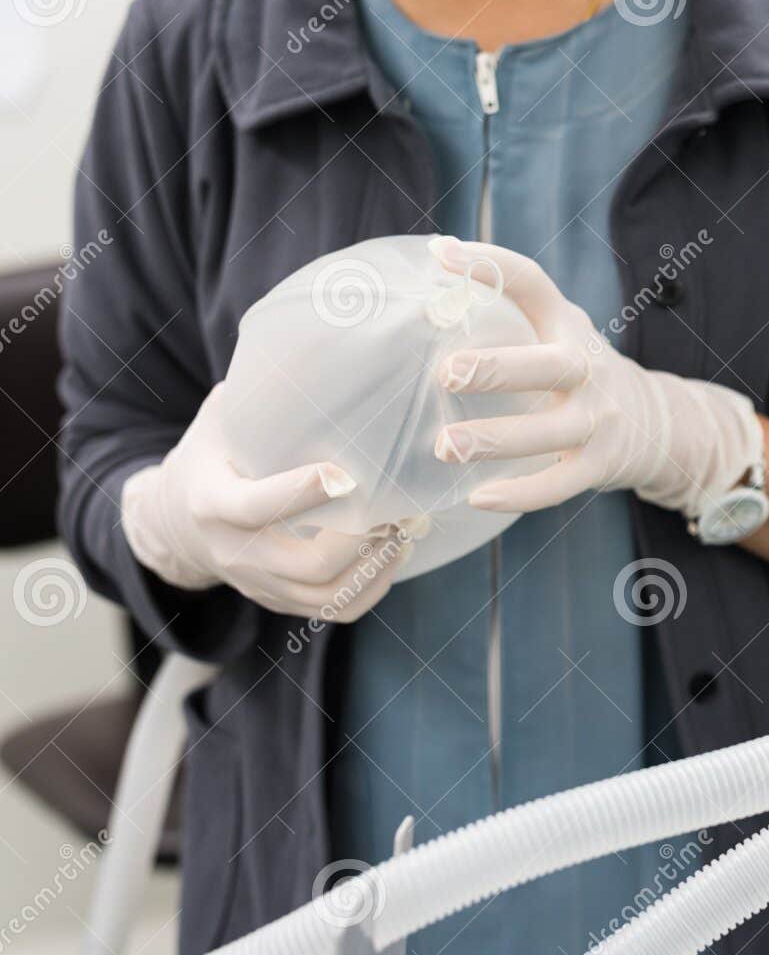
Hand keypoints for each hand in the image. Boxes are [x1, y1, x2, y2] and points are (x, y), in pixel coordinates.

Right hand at [121, 384, 414, 620]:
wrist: (177, 520)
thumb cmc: (215, 453)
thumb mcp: (224, 418)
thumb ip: (264, 395)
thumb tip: (323, 344)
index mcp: (212, 502)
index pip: (258, 507)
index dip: (303, 494)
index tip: (348, 475)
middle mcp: (233, 552)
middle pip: (308, 565)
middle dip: (362, 539)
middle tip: (396, 507)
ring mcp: (257, 584)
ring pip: (328, 596)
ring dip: (377, 565)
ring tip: (405, 528)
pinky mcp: (279, 601)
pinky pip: (335, 610)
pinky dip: (373, 587)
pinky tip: (395, 553)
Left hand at [427, 237, 761, 516]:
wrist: (654, 422)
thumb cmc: (578, 370)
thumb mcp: (557, 330)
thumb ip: (509, 306)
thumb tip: (433, 256)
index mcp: (568, 326)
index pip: (535, 285)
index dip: (493, 267)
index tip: (442, 256)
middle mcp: (588, 369)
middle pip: (551, 366)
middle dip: (499, 369)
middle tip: (447, 374)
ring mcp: (598, 420)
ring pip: (551, 432)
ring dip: (498, 439)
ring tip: (446, 446)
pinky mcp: (599, 465)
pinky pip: (559, 484)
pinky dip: (521, 494)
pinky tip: (478, 498)